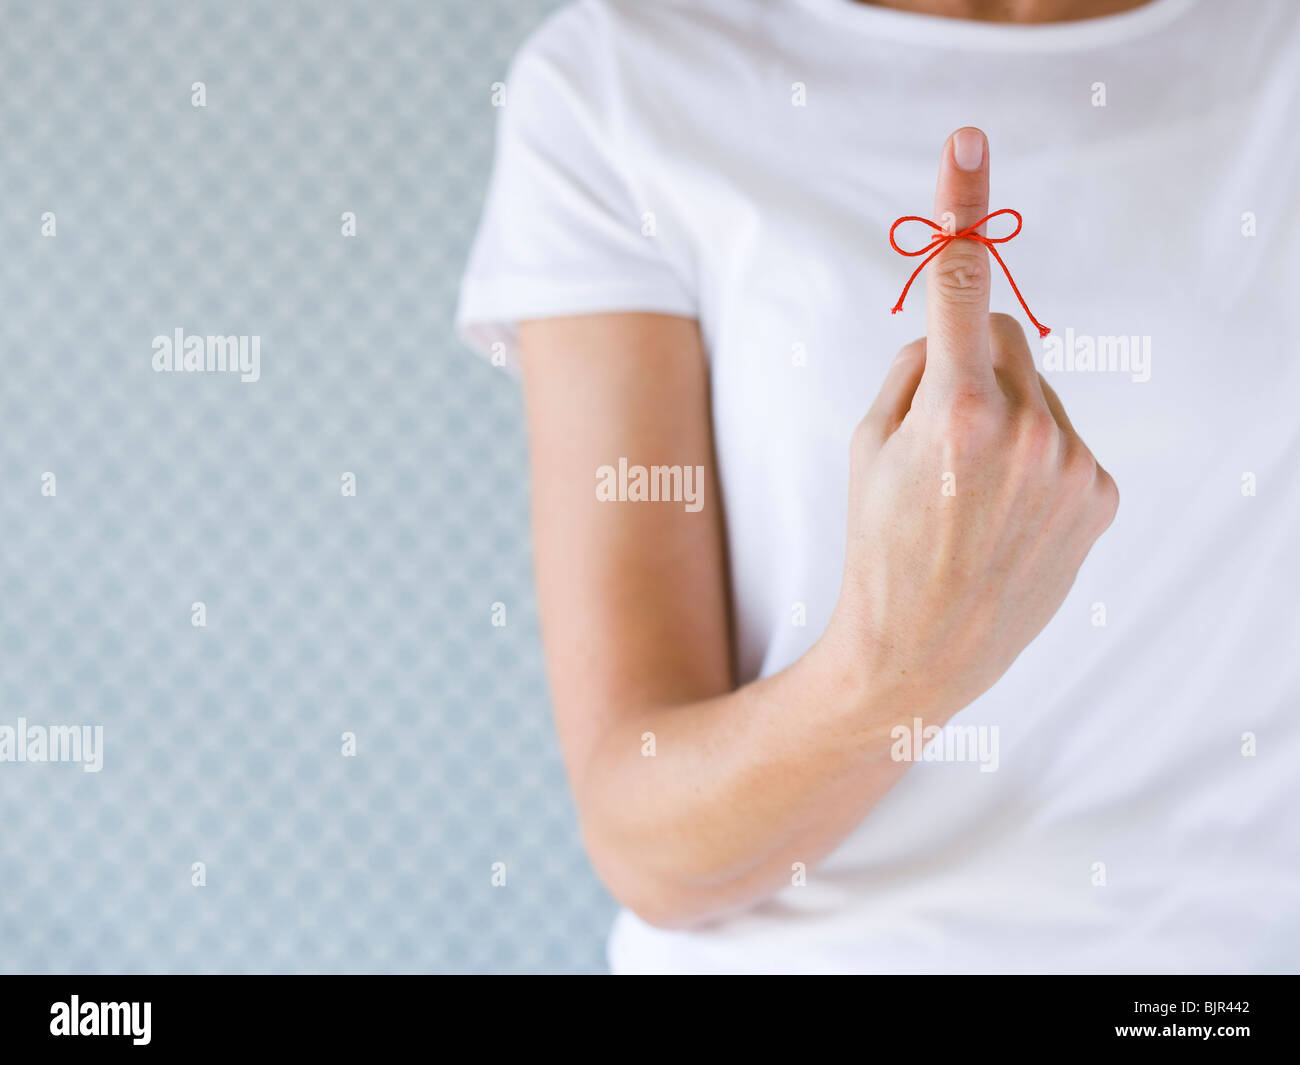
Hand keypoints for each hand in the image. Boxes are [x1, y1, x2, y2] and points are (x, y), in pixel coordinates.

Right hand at [828, 127, 1118, 717]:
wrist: (917, 657)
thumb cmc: (877, 549)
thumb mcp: (866, 446)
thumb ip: (913, 371)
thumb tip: (954, 338)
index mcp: (959, 415)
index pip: (957, 288)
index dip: (958, 210)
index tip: (969, 142)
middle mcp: (1031, 433)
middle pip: (1003, 334)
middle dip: (967, 362)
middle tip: (934, 436)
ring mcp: (1073, 467)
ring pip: (1037, 386)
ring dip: (1003, 412)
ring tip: (969, 489)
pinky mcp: (1099, 497)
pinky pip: (1064, 435)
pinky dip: (1035, 453)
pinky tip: (1003, 511)